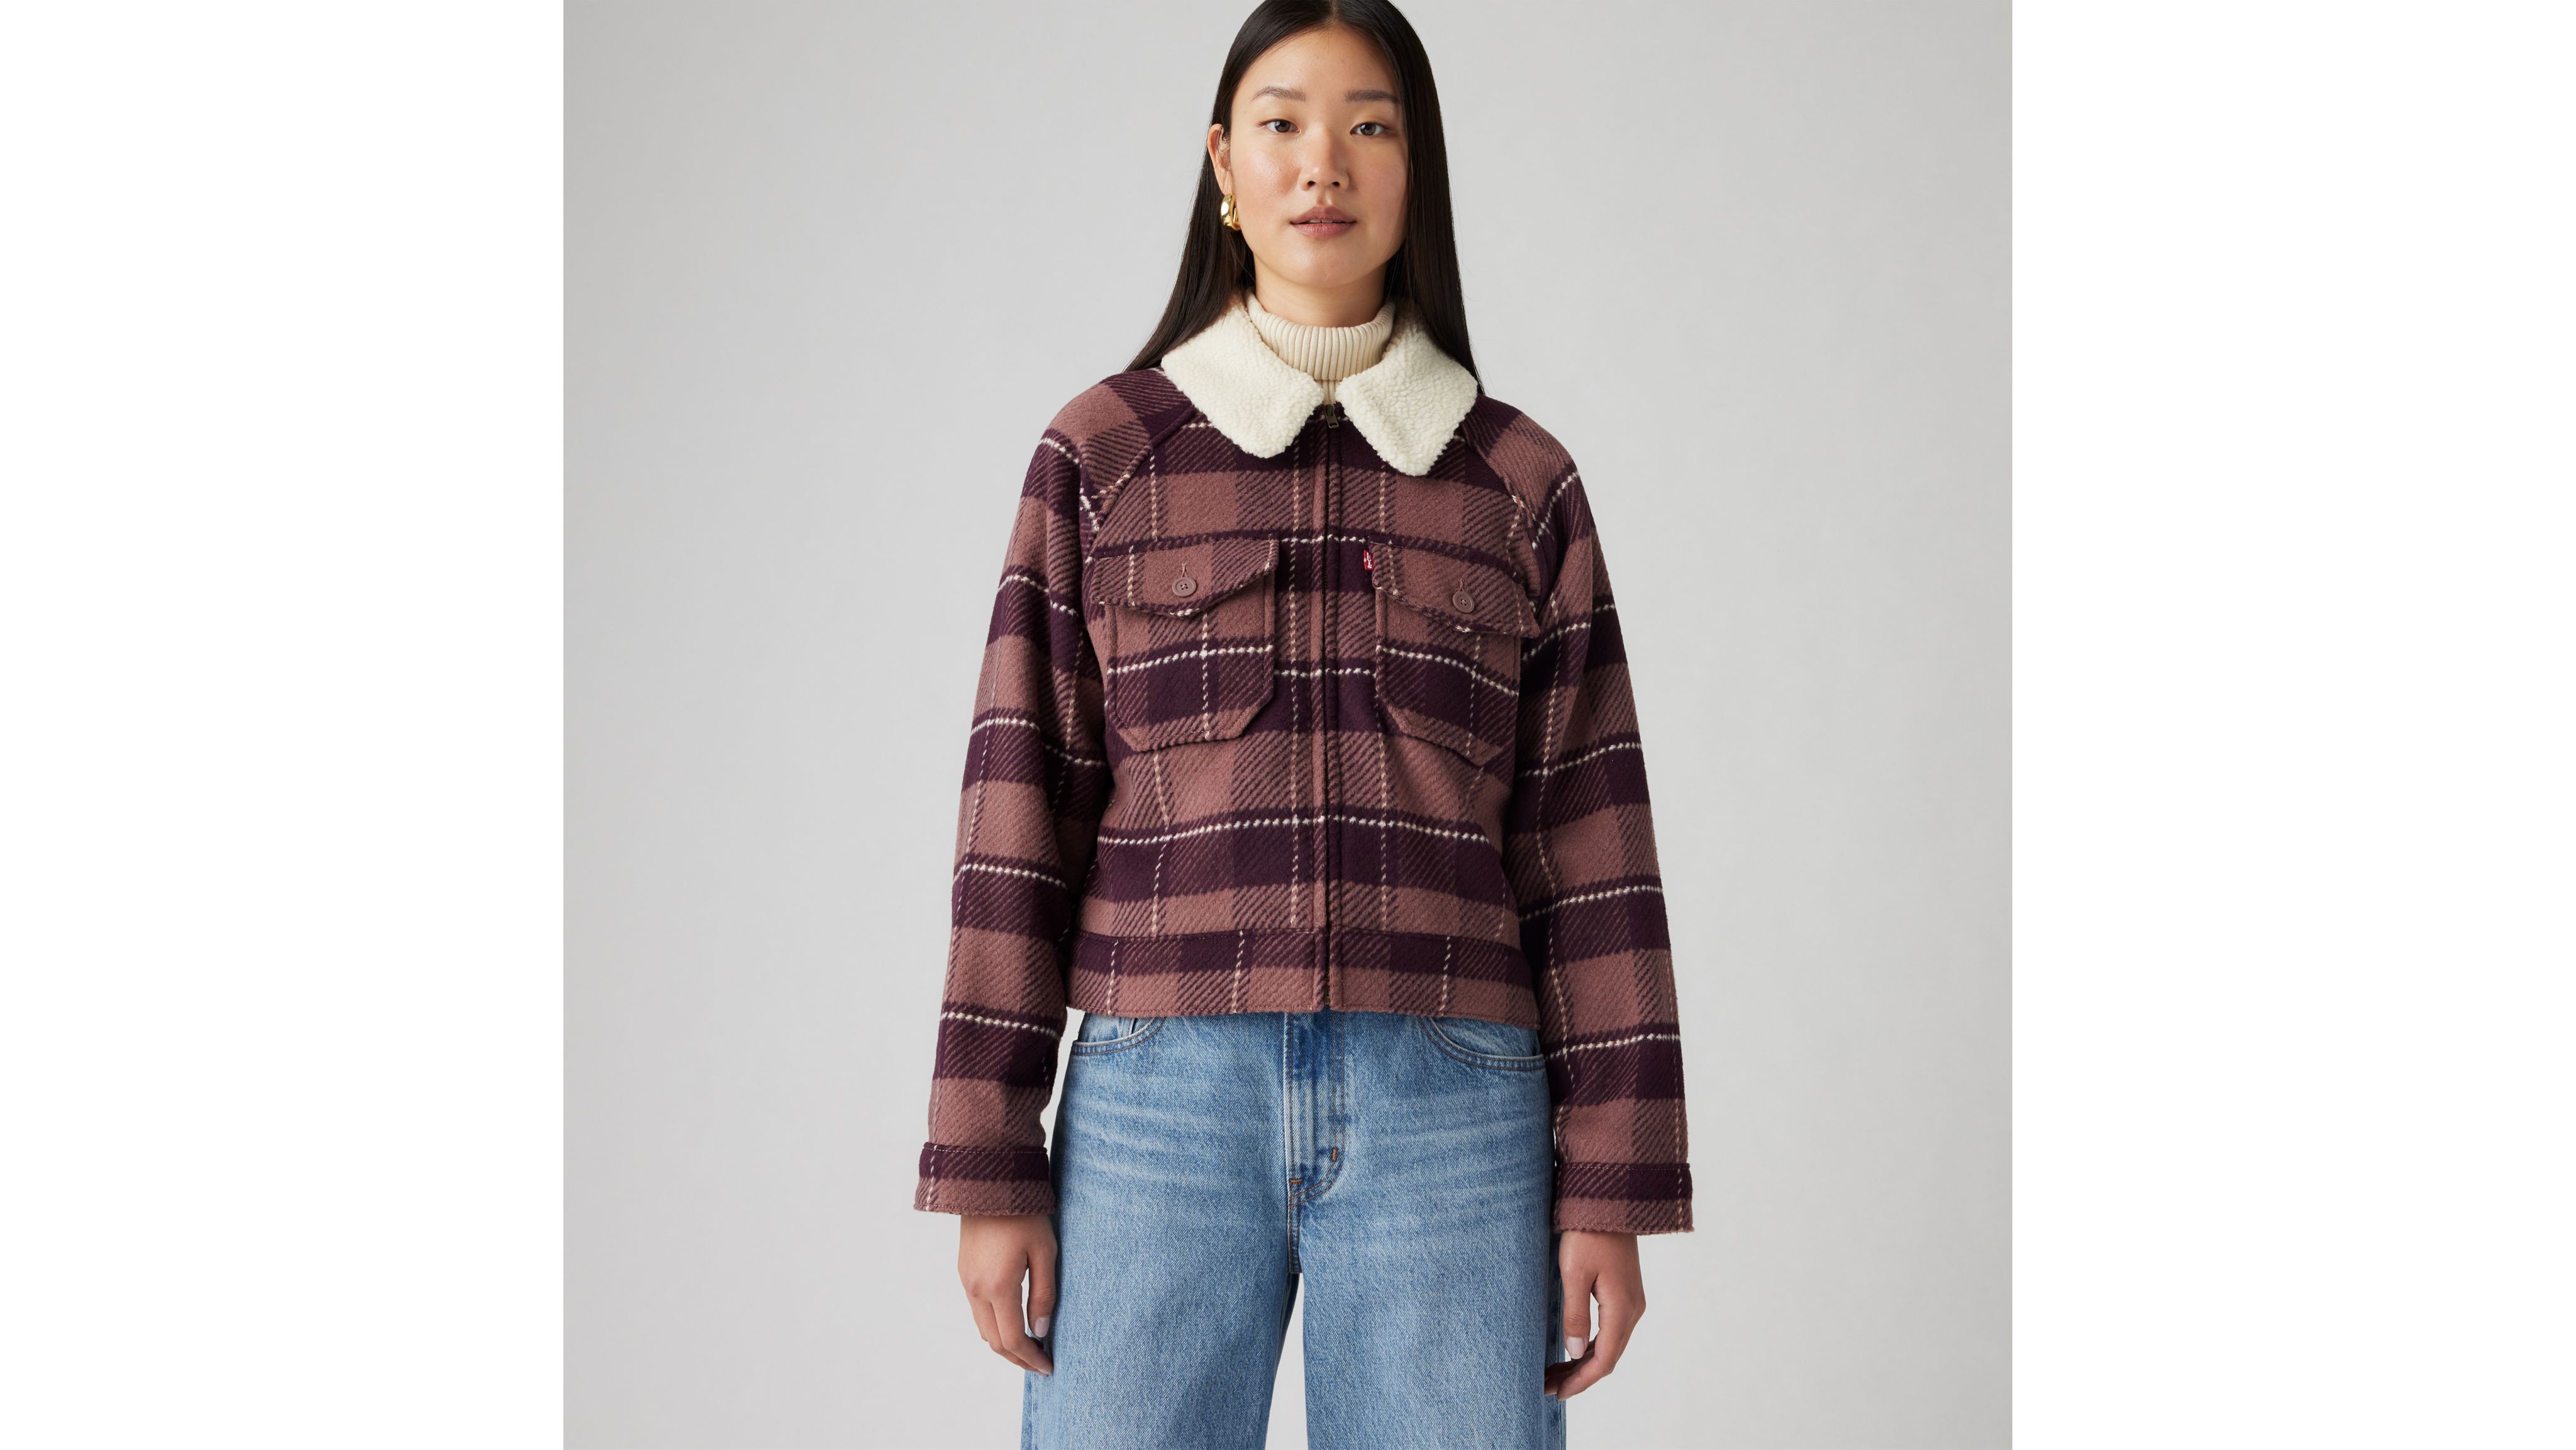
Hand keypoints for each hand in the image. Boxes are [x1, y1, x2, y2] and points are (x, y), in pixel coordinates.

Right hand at [957, 1213, 1055, 1374]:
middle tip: (1041, 1363)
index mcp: (998, 1286)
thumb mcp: (1045, 1252)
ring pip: (983, 1328)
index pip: (1013, 1339)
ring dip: (1004, 1343)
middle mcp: (976, 1289)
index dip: (1031, 1358)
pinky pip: (977, 1311)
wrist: (989, 1182)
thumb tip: (1041, 1330)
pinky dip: (994, 1326)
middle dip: (1017, 1358)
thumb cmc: (1024, 1213)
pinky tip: (1013, 1322)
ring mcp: (966, 1281)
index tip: (1049, 1367)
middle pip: (994, 1341)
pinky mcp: (964, 1273)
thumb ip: (1044, 1294)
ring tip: (1030, 1346)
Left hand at [1545, 1229, 1643, 1399]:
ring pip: (1609, 1344)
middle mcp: (1632, 1309)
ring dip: (1583, 1361)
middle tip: (1547, 1386)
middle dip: (1578, 1375)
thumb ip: (1575, 1315)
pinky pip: (1610, 1329)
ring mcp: (1631, 1300)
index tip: (1556, 1393)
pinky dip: (1591, 1344)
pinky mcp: (1624, 1291)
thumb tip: (1575, 1351)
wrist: (1609, 1198)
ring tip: (1554, 1372)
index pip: (1604, 1360)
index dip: (1580, 1381)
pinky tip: (1572, 1348)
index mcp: (1622, 1309)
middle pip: (1608, 1356)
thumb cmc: (1588, 1233)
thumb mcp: (1574, 1274)